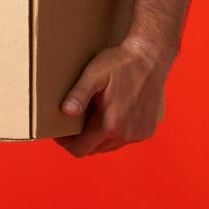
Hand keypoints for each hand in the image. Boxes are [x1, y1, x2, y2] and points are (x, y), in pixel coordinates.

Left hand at [55, 39, 172, 156]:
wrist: (150, 58)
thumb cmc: (119, 64)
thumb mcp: (93, 75)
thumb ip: (79, 94)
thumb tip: (67, 111)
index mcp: (110, 124)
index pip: (80, 149)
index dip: (65, 142)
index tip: (58, 130)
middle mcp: (126, 134)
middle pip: (93, 149)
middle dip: (79, 139)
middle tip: (71, 121)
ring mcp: (138, 134)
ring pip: (108, 146)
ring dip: (96, 136)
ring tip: (89, 115)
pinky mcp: (147, 130)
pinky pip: (123, 139)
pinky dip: (113, 132)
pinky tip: (108, 114)